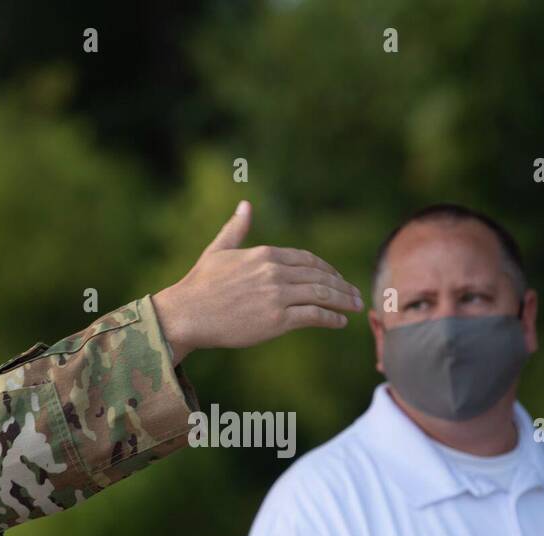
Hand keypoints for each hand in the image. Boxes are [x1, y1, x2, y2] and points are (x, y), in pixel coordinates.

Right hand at [152, 201, 362, 363]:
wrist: (187, 313)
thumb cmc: (200, 284)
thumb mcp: (218, 250)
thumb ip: (236, 229)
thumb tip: (245, 205)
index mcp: (264, 254)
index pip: (307, 259)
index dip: (327, 269)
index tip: (337, 278)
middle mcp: (274, 271)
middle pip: (320, 276)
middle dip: (342, 285)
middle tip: (356, 295)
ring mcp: (277, 295)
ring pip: (322, 294)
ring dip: (343, 301)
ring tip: (356, 307)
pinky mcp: (277, 319)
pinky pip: (314, 316)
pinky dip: (332, 318)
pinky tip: (341, 322)